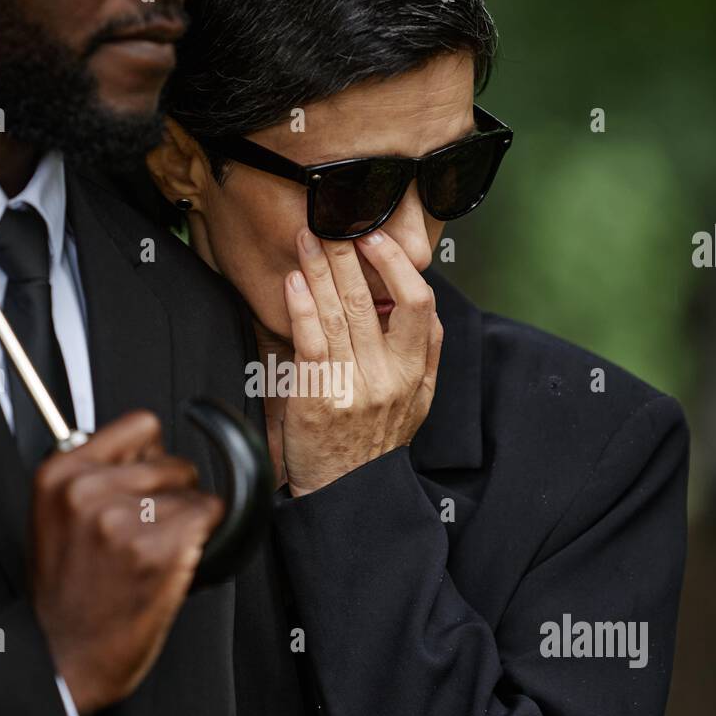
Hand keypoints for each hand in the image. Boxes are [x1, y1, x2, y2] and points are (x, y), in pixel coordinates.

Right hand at [28, 410, 223, 714]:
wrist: (59, 658)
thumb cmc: (65, 594)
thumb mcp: (56, 517)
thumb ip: (96, 477)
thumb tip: (152, 450)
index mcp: (59, 473)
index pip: (142, 425)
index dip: (152, 457)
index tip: (147, 485)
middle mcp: (87, 490)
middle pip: (173, 461)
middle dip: (172, 496)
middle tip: (147, 534)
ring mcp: (122, 520)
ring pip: (195, 493)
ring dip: (187, 523)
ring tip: (153, 555)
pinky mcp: (157, 551)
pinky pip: (211, 518)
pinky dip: (204, 541)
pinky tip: (175, 565)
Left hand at [279, 227, 442, 496]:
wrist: (347, 495)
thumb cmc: (373, 443)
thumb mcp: (416, 401)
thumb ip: (421, 352)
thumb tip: (418, 299)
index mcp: (417, 373)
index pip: (419, 304)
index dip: (398, 266)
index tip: (377, 238)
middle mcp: (391, 378)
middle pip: (372, 300)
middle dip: (349, 254)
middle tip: (331, 220)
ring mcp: (355, 388)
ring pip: (339, 313)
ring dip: (320, 269)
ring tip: (307, 237)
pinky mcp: (320, 399)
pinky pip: (312, 342)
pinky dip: (302, 307)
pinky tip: (294, 281)